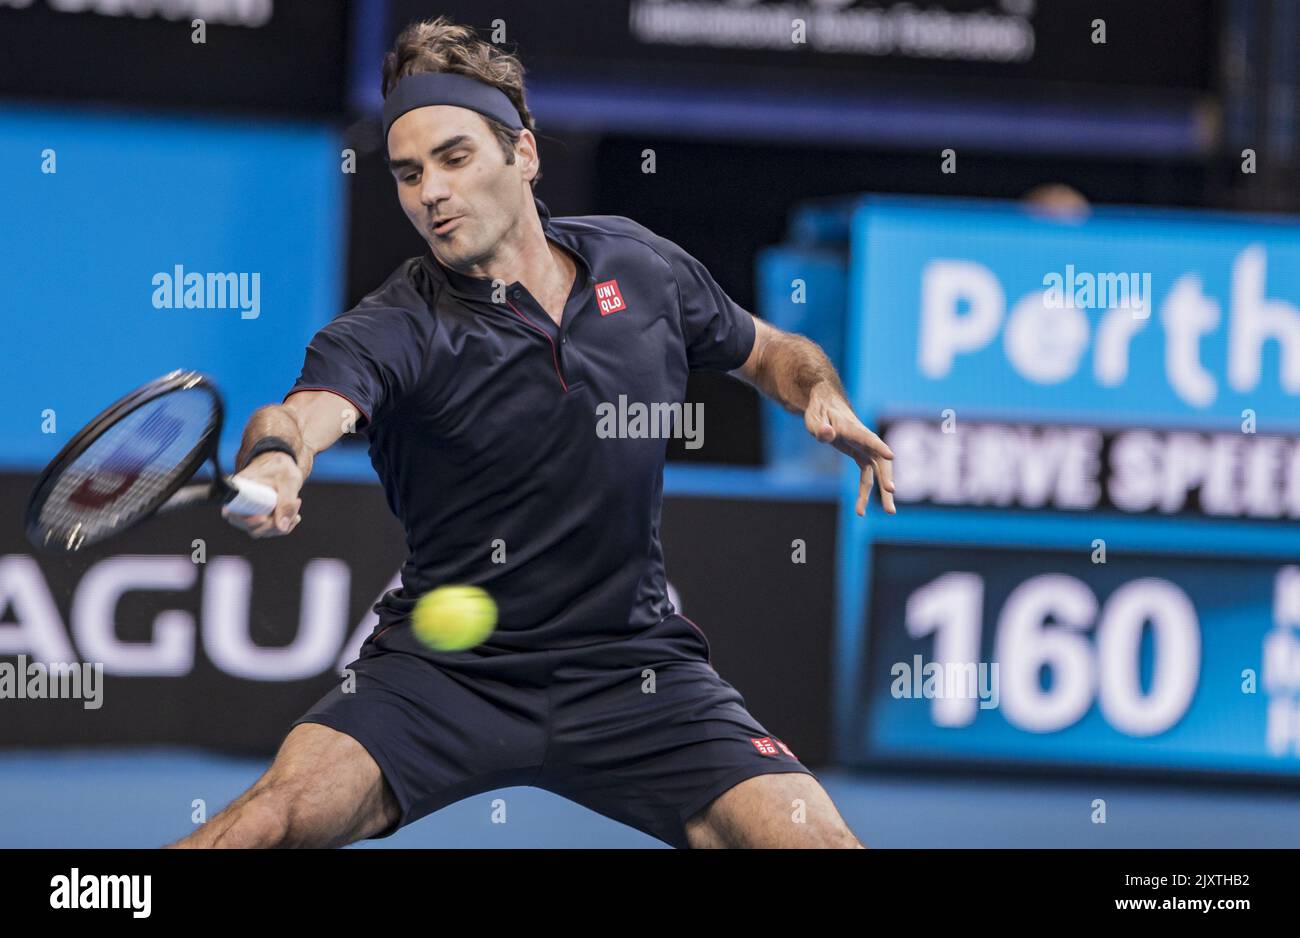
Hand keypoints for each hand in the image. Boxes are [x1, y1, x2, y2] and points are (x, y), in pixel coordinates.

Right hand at [221, 451, 303, 536]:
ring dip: (279, 527)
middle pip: (246, 525)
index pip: (232, 512)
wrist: (282, 467)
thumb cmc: (282, 468)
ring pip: (257, 530)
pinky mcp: (257, 517)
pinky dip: (281, 527)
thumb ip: (286, 503)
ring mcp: (247, 511)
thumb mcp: (288, 482)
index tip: (263, 517)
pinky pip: (266, 530)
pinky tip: (294, 517)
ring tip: (295, 507)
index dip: (246, 520)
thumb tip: (281, 527)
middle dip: (270, 525)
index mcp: (239, 488)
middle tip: (292, 512)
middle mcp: (239, 502)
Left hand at [803, 382, 895, 516]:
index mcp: (851, 428)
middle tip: (892, 492)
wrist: (827, 403)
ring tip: (890, 512)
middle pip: (880, 459)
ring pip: (878, 471)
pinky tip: (862, 508)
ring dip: (882, 492)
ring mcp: (865, 447)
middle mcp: (863, 439)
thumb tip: (826, 434)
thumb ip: (820, 428)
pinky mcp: (861, 454)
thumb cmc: (819, 410)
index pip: (867, 437)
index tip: (890, 455)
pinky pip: (868, 475)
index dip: (878, 446)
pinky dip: (866, 491)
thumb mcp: (813, 419)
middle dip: (887, 476)